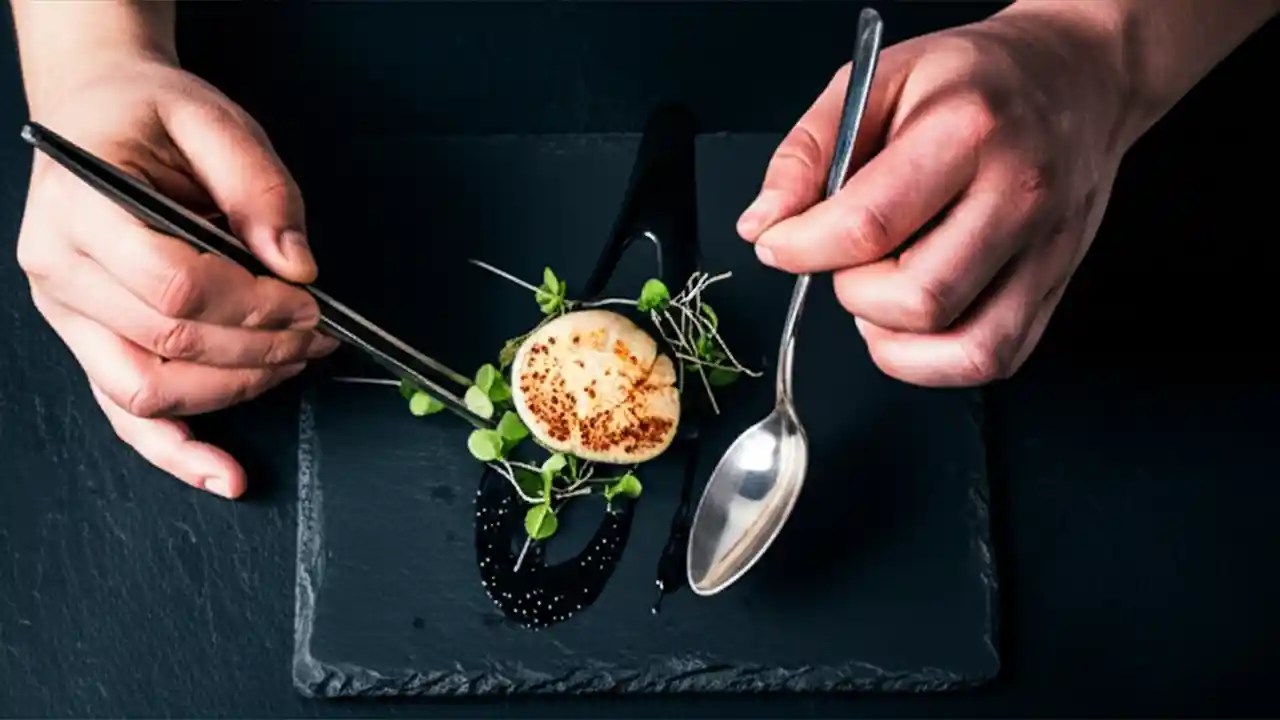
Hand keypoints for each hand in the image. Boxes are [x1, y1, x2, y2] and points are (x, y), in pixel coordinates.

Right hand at [17, 57, 337, 497]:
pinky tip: (227, 475)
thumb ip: (261, 189)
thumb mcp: (214, 121)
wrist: (95, 117)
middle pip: (168, 343)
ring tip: (297, 364)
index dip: (252, 305)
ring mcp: (67, 317)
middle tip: (320, 332)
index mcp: (79, 205)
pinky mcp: (88, 345)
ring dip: (238, 389)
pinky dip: (177, 453)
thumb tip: (299, 268)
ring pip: (148, 391)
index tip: (309, 300)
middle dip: (261, 348)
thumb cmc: (152, 116)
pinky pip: (126, 417)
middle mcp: (58, 270)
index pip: (171, 283)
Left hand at [738, 5, 1129, 385]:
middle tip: (846, 258)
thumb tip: (763, 225)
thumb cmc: (973, 79)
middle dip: (853, 292)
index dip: (802, 248)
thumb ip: (807, 153)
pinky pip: (993, 359)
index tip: (779, 243)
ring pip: (962, 347)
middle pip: (917, 298)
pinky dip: (935, 361)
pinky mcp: (1056, 286)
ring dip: (894, 339)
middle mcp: (1018, 194)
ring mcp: (1046, 248)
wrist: (1077, 77)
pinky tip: (913, 320)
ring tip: (878, 294)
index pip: (869, 224)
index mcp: (967, 130)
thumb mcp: (875, 80)